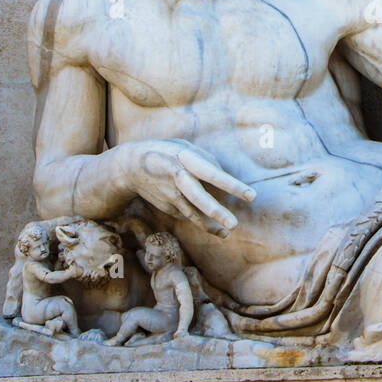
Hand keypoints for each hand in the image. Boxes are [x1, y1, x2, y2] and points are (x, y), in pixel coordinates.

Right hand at [116, 139, 254, 237]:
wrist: (130, 166)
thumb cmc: (166, 152)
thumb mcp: (184, 147)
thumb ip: (205, 160)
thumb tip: (223, 175)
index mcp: (184, 159)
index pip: (211, 173)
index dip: (231, 185)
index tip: (251, 196)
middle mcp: (177, 178)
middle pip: (197, 197)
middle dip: (215, 211)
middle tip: (234, 225)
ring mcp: (169, 194)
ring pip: (192, 213)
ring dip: (210, 225)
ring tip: (227, 233)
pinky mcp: (166, 206)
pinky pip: (187, 215)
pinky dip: (201, 222)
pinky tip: (215, 228)